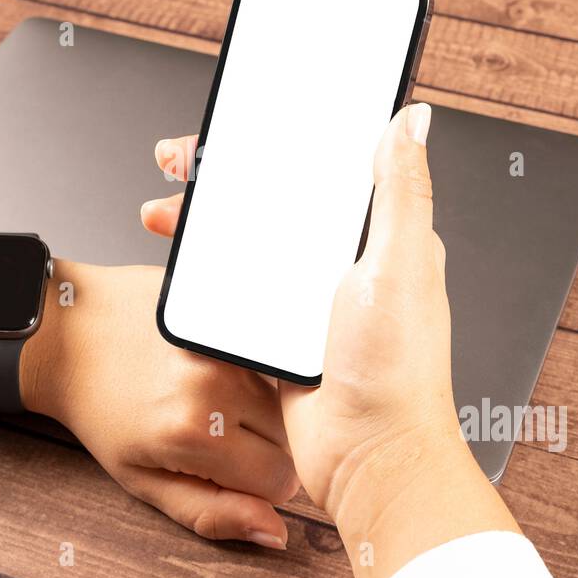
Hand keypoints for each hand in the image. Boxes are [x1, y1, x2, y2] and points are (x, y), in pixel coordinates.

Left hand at [17, 260, 298, 548]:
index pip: (280, 480)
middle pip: (288, 437)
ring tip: (205, 398)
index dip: (255, 483)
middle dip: (259, 444)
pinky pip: (270, 357)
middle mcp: (217, 383)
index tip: (221, 468)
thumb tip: (274, 533)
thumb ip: (211, 513)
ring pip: (284, 398)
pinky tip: (213, 368)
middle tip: (208, 432)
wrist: (70, 338)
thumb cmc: (102, 413)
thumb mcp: (142, 480)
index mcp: (194, 433)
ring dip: (257, 406)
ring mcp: (225, 342)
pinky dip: (253, 370)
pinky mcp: (229, 313)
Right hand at [145, 104, 517, 577]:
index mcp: (376, 238)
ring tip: (164, 214)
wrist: (366, 458)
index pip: (317, 169)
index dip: (272, 142)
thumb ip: (401, 190)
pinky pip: (231, 292)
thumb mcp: (400, 264)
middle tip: (180, 166)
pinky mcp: (274, 335)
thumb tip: (413, 120)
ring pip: (244, 241)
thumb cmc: (398, 371)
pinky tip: (178, 263)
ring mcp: (303, 301)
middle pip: (270, 200)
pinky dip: (202, 274)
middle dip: (221, 179)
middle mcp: (340, 265)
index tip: (231, 128)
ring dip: (202, 223)